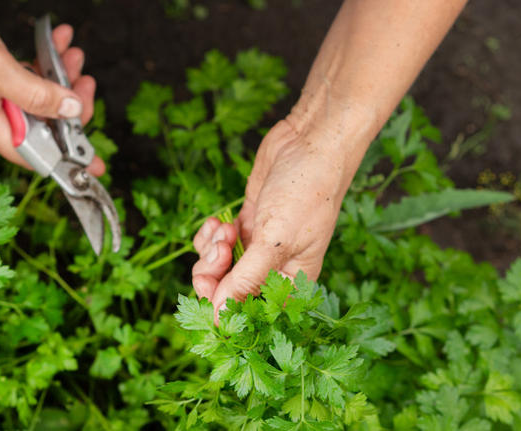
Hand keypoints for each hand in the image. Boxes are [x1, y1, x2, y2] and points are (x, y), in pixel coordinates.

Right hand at [0, 1, 102, 173]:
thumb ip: (36, 94)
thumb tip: (70, 110)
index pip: (36, 155)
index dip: (67, 159)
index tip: (96, 163)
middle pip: (44, 123)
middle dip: (70, 103)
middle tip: (85, 83)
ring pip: (40, 94)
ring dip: (61, 75)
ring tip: (73, 52)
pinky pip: (29, 73)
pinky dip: (46, 59)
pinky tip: (57, 39)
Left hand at [192, 116, 352, 315]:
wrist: (309, 143)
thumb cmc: (307, 192)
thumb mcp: (276, 240)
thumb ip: (246, 279)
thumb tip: (220, 315)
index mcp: (291, 282)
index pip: (251, 312)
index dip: (225, 308)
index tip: (211, 289)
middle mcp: (273, 269)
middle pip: (226, 292)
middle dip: (213, 274)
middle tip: (219, 251)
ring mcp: (256, 247)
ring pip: (216, 268)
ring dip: (211, 251)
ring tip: (225, 229)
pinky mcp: (245, 225)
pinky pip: (215, 244)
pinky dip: (211, 235)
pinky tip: (219, 221)